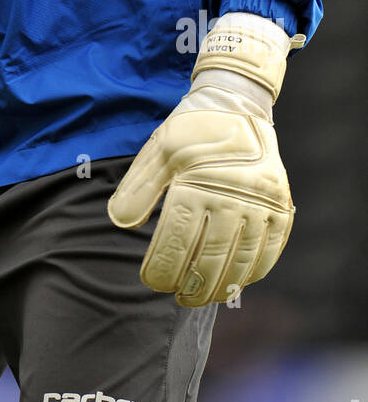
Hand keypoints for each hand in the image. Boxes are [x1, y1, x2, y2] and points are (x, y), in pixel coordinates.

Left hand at [107, 13, 302, 306]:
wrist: (237, 103)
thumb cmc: (191, 130)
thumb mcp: (158, 151)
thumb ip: (138, 188)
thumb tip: (120, 222)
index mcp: (197, 181)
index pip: (176, 238)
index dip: (162, 266)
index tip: (151, 282)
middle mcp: (233, 195)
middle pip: (209, 257)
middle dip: (190, 285)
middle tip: (178, 298)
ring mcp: (261, 204)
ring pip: (241, 260)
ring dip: (221, 285)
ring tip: (203, 297)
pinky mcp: (281, 207)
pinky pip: (269, 251)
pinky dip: (253, 272)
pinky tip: (235, 282)